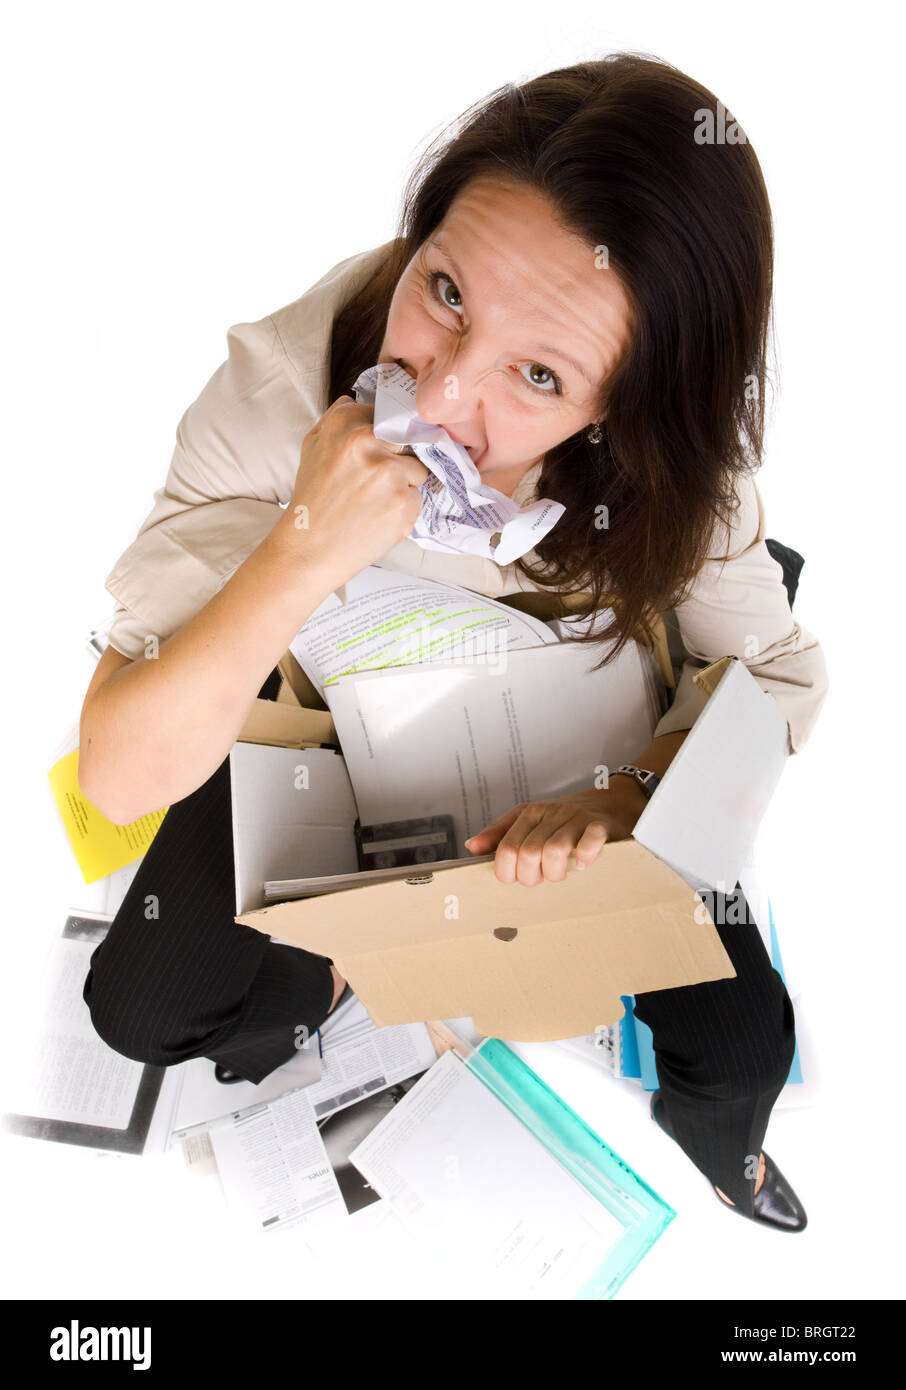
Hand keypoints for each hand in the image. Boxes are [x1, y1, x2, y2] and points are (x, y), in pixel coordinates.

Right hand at [272, 395, 428, 589]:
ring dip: (403, 485)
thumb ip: (339, 419)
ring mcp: (392, 475)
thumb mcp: (313, 447)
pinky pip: (417, 499)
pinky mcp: (405, 504)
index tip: (382, 449)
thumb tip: (360, 401)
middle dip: (399, 458)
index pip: (391, 415)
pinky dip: (403, 510)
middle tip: (374, 481)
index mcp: (347, 425)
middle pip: (410, 441)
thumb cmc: (312, 500)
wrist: (309, 550)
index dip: (389, 435)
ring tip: (374, 502)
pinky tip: (378, 518)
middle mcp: (372, 444)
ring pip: (417, 472)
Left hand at [463, 782, 647, 885]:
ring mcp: (576, 819)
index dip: (508, 872)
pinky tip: (583, 865)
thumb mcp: (529, 819)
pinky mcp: (600, 825)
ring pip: (554, 850)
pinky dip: (584, 858)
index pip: (507, 848)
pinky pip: (589, 841)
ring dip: (555, 872)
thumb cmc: (565, 817)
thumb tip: (473, 846)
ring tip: (560, 874)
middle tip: (541, 878)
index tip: (517, 879)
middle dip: (531, 876)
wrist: (609, 801)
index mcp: (529, 814)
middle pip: (528, 853)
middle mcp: (551, 814)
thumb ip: (500, 833)